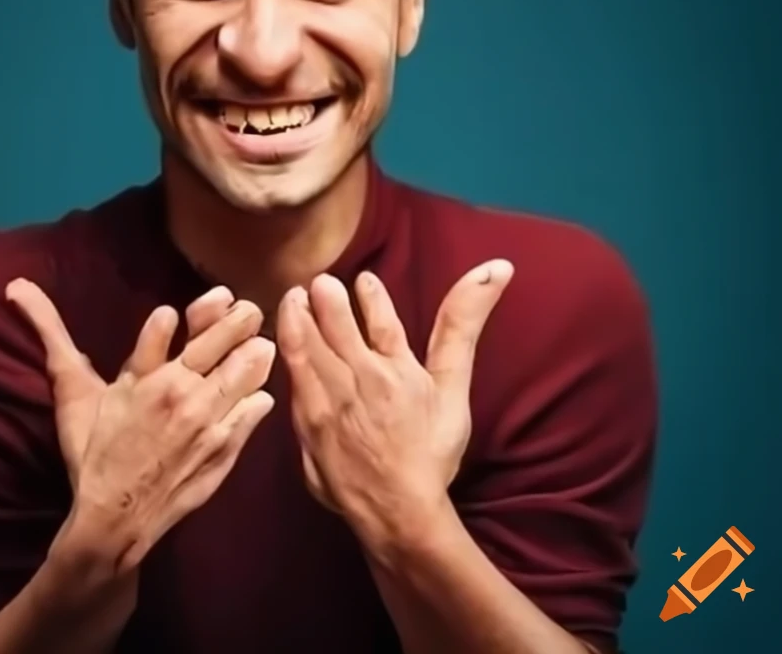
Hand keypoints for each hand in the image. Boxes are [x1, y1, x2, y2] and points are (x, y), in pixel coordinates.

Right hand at [6, 280, 275, 575]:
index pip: (162, 326)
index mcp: (141, 379)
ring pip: (248, 368)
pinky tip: (256, 390)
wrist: (115, 521)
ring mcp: (206, 421)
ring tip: (257, 343)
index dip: (185, 309)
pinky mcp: (226, 446)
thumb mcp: (72, 392)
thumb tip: (17, 286)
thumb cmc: (92, 451)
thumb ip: (51, 334)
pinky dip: (258, 394)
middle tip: (245, 310)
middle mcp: (177, 395)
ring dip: (254, 351)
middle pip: (219, 340)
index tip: (197, 302)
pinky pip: (257, 406)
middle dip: (237, 318)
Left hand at [275, 261, 512, 554]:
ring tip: (295, 296)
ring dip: (299, 316)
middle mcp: (361, 381)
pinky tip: (284, 336)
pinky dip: (287, 348)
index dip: (371, 296)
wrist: (398, 513)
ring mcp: (330, 402)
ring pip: (307, 345)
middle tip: (319, 280)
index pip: (381, 321)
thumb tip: (496, 267)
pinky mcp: (307, 422)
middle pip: (336, 326)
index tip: (363, 279)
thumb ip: (463, 326)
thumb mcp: (454, 389)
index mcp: (398, 371)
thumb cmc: (431, 453)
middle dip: (325, 297)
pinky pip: (292, 376)